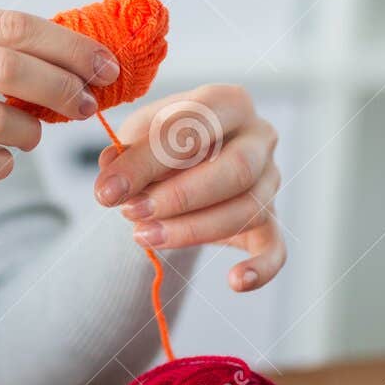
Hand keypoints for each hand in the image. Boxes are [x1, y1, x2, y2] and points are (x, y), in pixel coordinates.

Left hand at [94, 84, 285, 291]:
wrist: (184, 165)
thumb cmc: (163, 145)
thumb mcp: (138, 137)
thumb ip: (125, 152)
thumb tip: (111, 173)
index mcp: (228, 103)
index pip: (196, 125)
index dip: (150, 160)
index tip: (109, 190)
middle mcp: (259, 137)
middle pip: (235, 169)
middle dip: (179, 197)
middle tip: (131, 213)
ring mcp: (270, 181)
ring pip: (247, 210)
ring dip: (193, 230)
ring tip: (145, 237)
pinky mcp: (271, 223)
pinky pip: (276, 250)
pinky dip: (260, 269)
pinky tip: (235, 281)